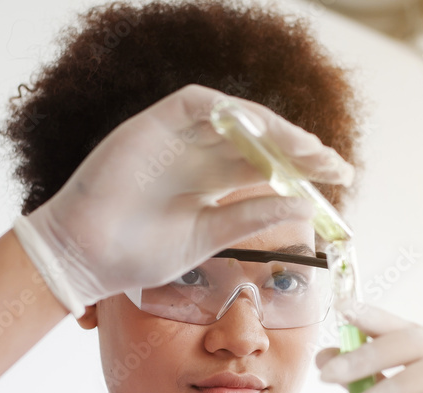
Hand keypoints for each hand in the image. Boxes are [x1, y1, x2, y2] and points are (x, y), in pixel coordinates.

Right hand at [14, 84, 354, 316]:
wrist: (84, 258)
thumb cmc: (137, 256)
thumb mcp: (206, 238)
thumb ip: (249, 219)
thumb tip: (301, 206)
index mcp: (207, 185)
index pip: (264, 168)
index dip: (300, 168)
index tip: (338, 177)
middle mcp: (196, 157)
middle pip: (257, 142)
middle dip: (298, 149)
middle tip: (334, 163)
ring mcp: (174, 139)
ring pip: (234, 120)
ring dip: (272, 130)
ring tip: (307, 149)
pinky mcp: (151, 126)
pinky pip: (196, 105)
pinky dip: (229, 111)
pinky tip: (260, 129)